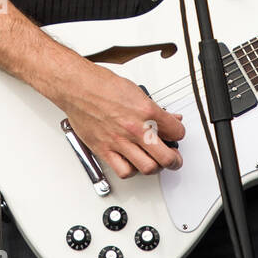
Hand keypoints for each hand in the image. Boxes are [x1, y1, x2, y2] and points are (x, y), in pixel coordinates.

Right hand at [58, 62, 185, 178]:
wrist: (79, 88)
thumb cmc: (103, 86)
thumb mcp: (137, 91)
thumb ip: (155, 109)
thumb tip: (169, 118)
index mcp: (146, 111)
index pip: (176, 132)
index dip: (179, 135)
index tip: (176, 135)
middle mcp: (135, 129)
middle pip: (166, 157)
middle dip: (174, 160)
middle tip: (174, 159)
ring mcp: (120, 141)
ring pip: (148, 168)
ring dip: (155, 167)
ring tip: (155, 163)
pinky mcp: (104, 150)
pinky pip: (124, 171)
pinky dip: (131, 171)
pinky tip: (133, 164)